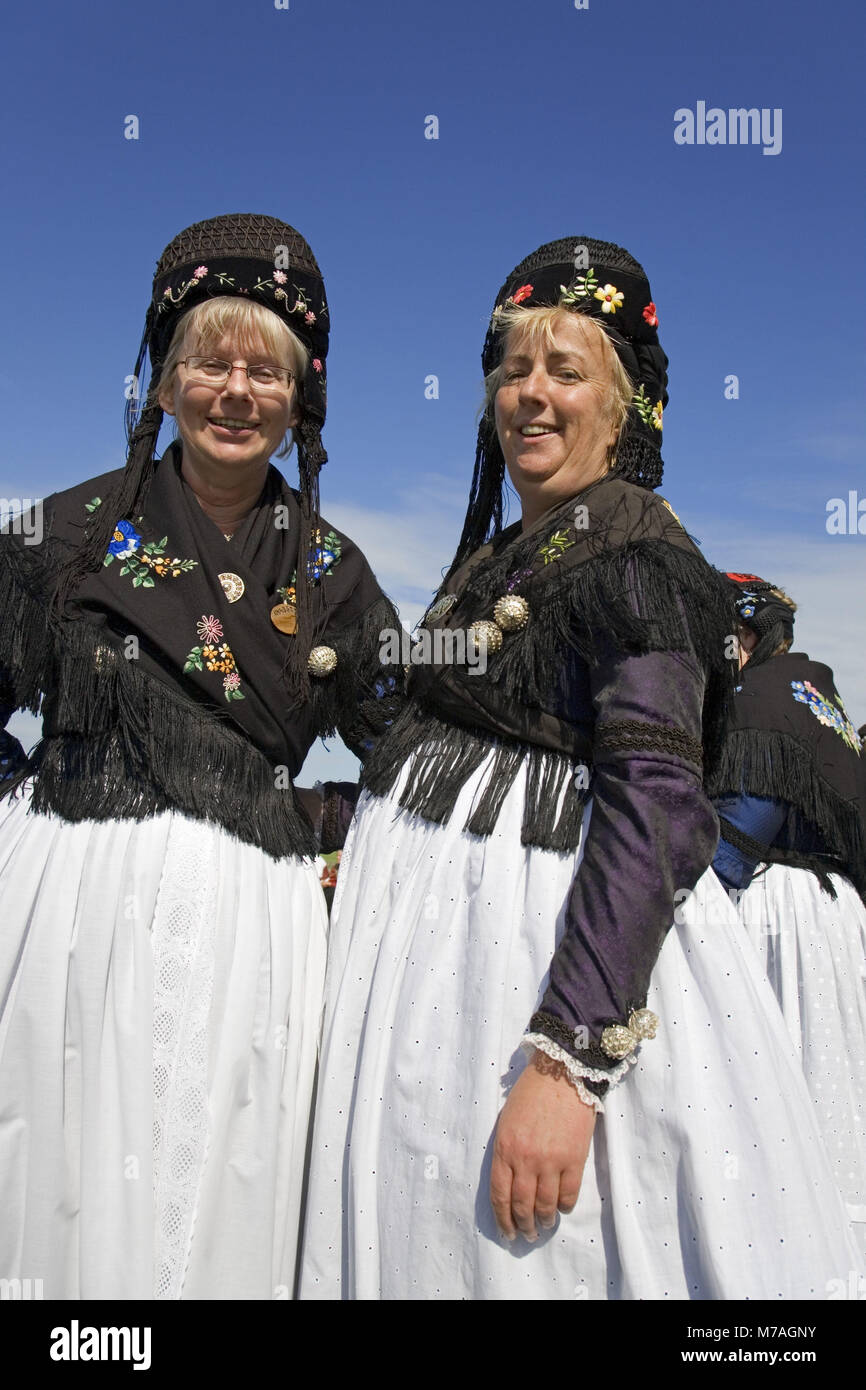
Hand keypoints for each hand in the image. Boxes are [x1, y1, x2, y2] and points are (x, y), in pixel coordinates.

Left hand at [490, 1049, 596, 1241]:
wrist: (562, 1072)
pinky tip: (561, 1208)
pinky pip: (568, 1194)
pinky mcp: (575, 1159)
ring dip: (543, 1222)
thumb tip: (511, 1182)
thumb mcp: (507, 1121)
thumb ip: (507, 1152)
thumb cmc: (531, 1093)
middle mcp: (525, 1159)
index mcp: (504, 1149)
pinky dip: (563, 1206)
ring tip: (544, 1227)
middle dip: (523, 1226)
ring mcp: (551, 1161)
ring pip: (545, 1205)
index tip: (507, 1232)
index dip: (503, 1219)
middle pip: (522, 1205)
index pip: (499, 1195)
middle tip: (526, 1235)